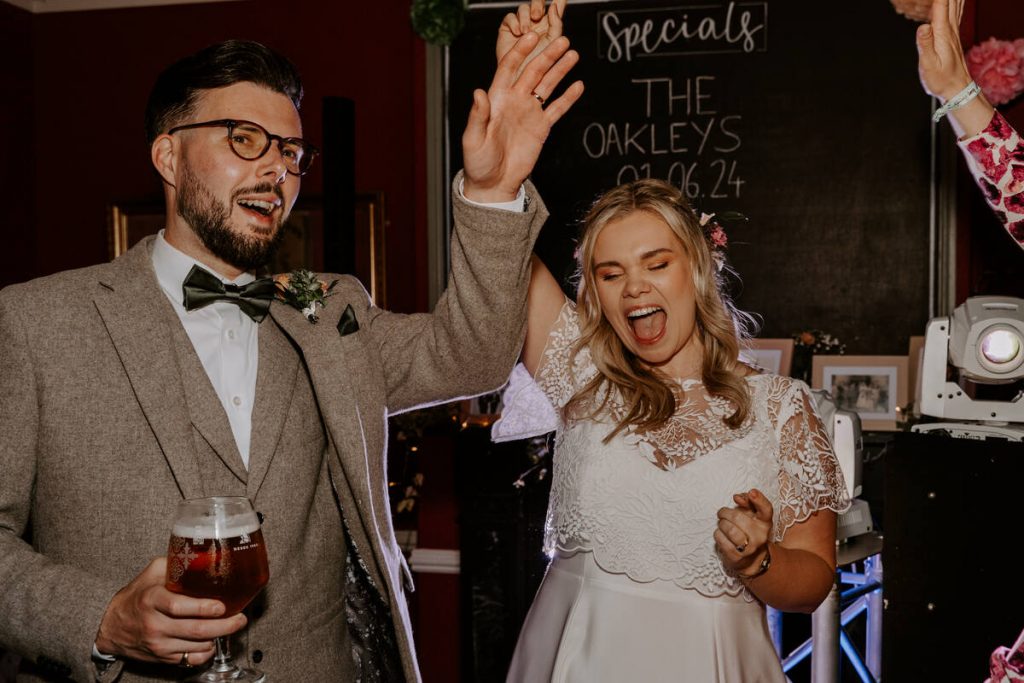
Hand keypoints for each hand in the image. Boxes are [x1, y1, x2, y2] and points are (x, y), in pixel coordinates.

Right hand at [94, 558, 245, 665]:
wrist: (111, 626)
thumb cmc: (136, 596)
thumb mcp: (151, 573)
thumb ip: (175, 563)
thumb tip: (203, 555)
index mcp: (152, 599)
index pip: (179, 606)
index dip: (203, 608)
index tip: (221, 606)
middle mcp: (155, 624)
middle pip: (195, 630)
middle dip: (223, 626)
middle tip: (240, 619)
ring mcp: (158, 644)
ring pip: (196, 646)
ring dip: (218, 637)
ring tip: (232, 626)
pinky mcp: (162, 658)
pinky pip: (190, 660)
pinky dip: (206, 652)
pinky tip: (213, 641)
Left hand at [462, 33, 583, 202]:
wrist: (493, 184)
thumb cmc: (478, 163)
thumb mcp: (473, 139)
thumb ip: (478, 116)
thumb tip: (478, 92)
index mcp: (496, 99)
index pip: (509, 68)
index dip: (520, 52)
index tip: (531, 37)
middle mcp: (514, 101)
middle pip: (533, 72)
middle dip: (547, 55)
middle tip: (562, 40)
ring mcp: (529, 113)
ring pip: (547, 86)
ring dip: (560, 70)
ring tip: (573, 54)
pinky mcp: (541, 127)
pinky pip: (557, 109)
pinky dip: (568, 97)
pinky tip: (578, 85)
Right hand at [496, 0, 565, 64]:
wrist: (521, 78)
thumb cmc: (539, 66)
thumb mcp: (553, 43)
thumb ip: (556, 23)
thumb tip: (554, 7)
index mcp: (550, 25)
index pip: (556, 6)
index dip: (559, 0)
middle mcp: (536, 23)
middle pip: (538, 2)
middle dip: (537, 3)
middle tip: (537, 16)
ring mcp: (522, 25)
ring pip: (523, 8)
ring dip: (525, 17)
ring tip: (526, 32)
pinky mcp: (508, 29)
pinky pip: (510, 17)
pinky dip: (514, 23)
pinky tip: (517, 33)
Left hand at [715, 488, 773, 575]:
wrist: (750, 559)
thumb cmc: (747, 530)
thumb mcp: (750, 515)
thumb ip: (746, 502)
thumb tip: (737, 497)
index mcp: (765, 522)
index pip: (766, 509)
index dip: (759, 500)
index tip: (752, 492)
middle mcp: (760, 535)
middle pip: (738, 517)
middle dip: (725, 513)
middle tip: (722, 513)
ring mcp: (749, 548)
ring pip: (730, 529)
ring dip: (721, 524)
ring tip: (722, 524)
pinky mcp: (736, 557)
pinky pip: (721, 539)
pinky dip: (717, 534)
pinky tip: (721, 534)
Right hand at [917, 0, 971, 100]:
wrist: (957, 88)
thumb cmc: (941, 79)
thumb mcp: (928, 64)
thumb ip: (925, 44)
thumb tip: (922, 26)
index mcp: (942, 34)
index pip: (940, 6)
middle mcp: (950, 30)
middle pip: (949, 2)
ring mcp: (953, 32)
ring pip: (954, 5)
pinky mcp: (953, 36)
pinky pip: (955, 12)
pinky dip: (955, 2)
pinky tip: (956, 0)